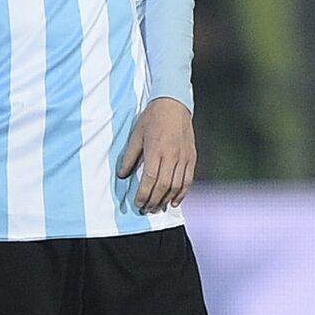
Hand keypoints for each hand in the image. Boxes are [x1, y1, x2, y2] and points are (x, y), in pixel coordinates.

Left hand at [117, 97, 195, 211]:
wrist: (173, 104)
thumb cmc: (152, 119)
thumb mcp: (136, 135)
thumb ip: (130, 156)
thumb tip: (122, 174)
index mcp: (156, 150)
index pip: (150, 179)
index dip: (143, 194)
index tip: (137, 203)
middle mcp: (172, 155)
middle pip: (164, 185)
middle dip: (154, 200)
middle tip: (146, 209)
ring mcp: (184, 157)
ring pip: (177, 185)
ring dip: (167, 199)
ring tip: (157, 207)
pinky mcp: (192, 156)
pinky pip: (188, 179)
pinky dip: (182, 192)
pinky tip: (174, 201)